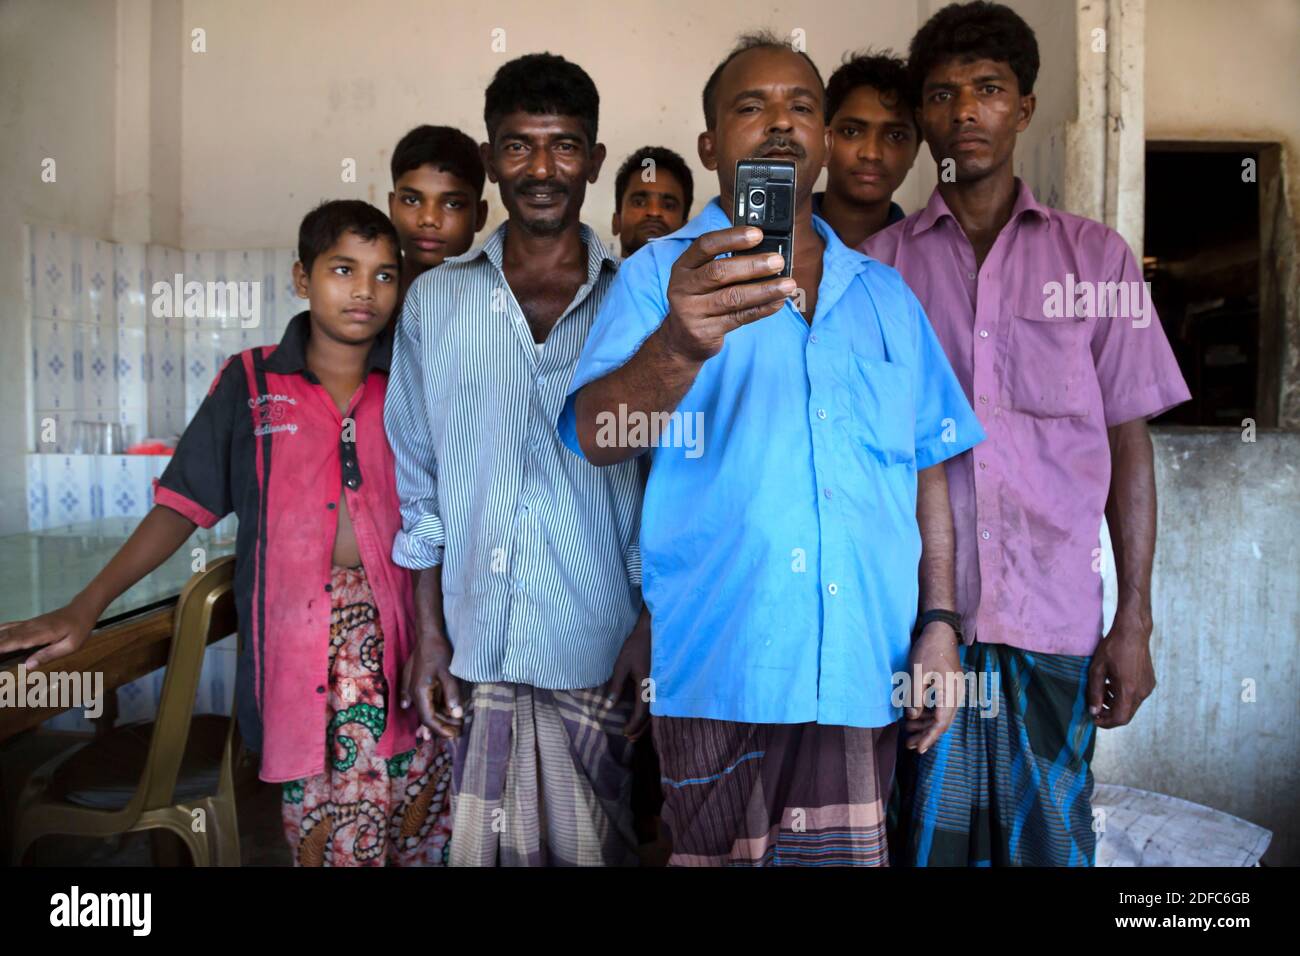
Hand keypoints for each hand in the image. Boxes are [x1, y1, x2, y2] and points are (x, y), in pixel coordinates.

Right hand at [0, 603, 98, 668]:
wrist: (82, 609)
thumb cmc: (79, 629)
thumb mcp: (71, 645)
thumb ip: (49, 655)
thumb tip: (27, 666)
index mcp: (42, 634)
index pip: (16, 642)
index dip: (0, 648)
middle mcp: (32, 627)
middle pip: (6, 637)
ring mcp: (29, 624)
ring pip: (6, 631)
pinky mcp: (30, 623)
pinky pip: (10, 627)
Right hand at [399, 632, 463, 739]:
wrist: (428, 634)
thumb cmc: (439, 653)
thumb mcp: (449, 674)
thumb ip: (452, 695)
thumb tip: (457, 715)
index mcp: (420, 693)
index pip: (429, 719)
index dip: (441, 729)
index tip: (454, 734)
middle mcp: (413, 693)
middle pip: (425, 715)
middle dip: (440, 726)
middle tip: (456, 732)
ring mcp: (411, 686)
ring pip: (423, 707)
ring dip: (435, 717)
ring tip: (448, 726)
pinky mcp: (413, 681)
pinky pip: (417, 698)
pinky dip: (424, 706)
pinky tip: (410, 707)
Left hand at [599, 614, 651, 740]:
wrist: (652, 631)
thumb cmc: (635, 647)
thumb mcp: (622, 665)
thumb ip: (616, 686)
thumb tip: (608, 707)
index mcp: (647, 685)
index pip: (642, 713)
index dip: (633, 725)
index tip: (625, 733)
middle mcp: (658, 689)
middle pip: (652, 717)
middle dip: (641, 729)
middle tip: (630, 738)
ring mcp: (663, 686)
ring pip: (657, 711)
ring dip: (647, 724)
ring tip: (636, 732)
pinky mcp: (664, 683)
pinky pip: (660, 703)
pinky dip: (652, 714)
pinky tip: (645, 717)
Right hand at [660, 226, 795, 361]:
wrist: (682, 340)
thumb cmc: (701, 301)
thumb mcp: (702, 278)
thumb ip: (727, 265)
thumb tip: (766, 254)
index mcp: (683, 266)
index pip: (706, 245)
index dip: (732, 237)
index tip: (757, 234)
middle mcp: (683, 287)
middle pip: (719, 272)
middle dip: (752, 265)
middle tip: (778, 261)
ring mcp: (691, 311)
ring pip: (732, 297)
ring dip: (764, 290)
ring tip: (787, 284)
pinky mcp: (703, 331)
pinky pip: (739, 318)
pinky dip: (762, 309)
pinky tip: (777, 302)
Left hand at [903, 623, 962, 753]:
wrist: (941, 631)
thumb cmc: (928, 649)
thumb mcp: (917, 672)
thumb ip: (915, 697)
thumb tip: (913, 717)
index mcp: (950, 693)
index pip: (941, 722)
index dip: (929, 737)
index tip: (919, 749)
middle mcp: (956, 695)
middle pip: (943, 722)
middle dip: (927, 735)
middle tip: (910, 746)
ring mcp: (954, 691)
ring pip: (942, 715)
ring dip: (926, 726)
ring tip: (909, 734)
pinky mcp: (949, 687)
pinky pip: (941, 706)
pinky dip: (928, 714)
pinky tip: (915, 718)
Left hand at [1088, 609, 1154, 727]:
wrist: (1133, 632)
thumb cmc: (1113, 648)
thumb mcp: (1097, 670)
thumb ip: (1095, 692)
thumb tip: (1093, 711)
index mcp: (1129, 690)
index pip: (1120, 718)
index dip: (1106, 722)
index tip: (1094, 718)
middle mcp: (1142, 692)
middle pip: (1126, 714)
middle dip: (1109, 714)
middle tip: (1095, 707)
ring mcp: (1147, 687)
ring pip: (1131, 706)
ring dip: (1115, 704)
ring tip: (1102, 691)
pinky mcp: (1149, 682)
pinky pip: (1136, 697)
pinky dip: (1123, 697)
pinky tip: (1112, 685)